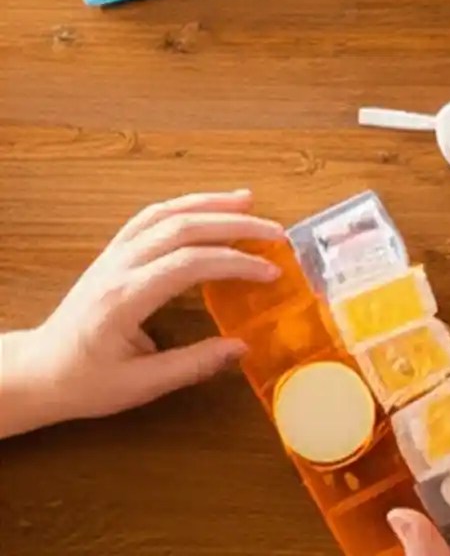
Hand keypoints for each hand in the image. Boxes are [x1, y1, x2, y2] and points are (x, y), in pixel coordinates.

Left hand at [0, 190, 284, 438]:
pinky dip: (186, 206)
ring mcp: (113, 255)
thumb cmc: (85, 381)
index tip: (271, 272)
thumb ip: (192, 365)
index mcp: (124, 299)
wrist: (38, 370)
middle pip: (181, 228)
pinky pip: (151, 217)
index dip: (234, 263)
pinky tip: (210, 208)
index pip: (188, 264)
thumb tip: (242, 347)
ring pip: (165, 214)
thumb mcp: (140, 385)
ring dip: (210, 204)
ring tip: (249, 201)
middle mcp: (118, 267)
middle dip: (234, 225)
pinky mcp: (114, 253)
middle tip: (275, 233)